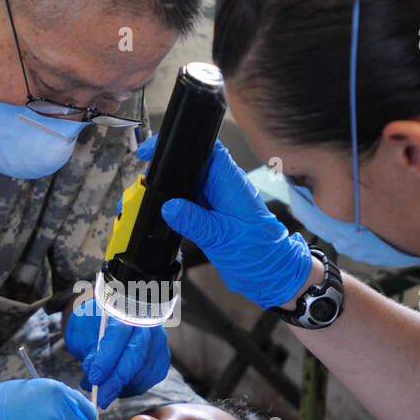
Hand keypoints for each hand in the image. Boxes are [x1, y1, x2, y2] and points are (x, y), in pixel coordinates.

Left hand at [65, 301, 169, 407]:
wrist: (111, 316)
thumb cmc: (93, 322)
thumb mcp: (82, 330)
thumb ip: (88, 351)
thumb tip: (95, 378)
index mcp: (124, 310)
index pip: (118, 336)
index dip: (106, 360)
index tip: (94, 378)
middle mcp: (147, 324)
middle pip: (136, 356)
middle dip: (116, 381)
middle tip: (101, 398)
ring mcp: (158, 341)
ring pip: (144, 371)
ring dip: (123, 387)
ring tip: (103, 391)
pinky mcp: (162, 357)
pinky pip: (149, 378)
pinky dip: (132, 387)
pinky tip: (118, 387)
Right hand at [140, 136, 311, 309]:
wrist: (270, 274)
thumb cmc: (258, 253)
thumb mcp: (220, 237)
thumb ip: (192, 221)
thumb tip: (168, 207)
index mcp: (230, 182)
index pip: (206, 149)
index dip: (181, 145)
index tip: (156, 151)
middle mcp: (224, 186)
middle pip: (192, 165)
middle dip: (170, 171)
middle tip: (149, 184)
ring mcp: (218, 200)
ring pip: (189, 185)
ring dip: (172, 192)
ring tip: (155, 203)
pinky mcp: (213, 214)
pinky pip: (191, 203)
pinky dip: (178, 208)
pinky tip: (167, 217)